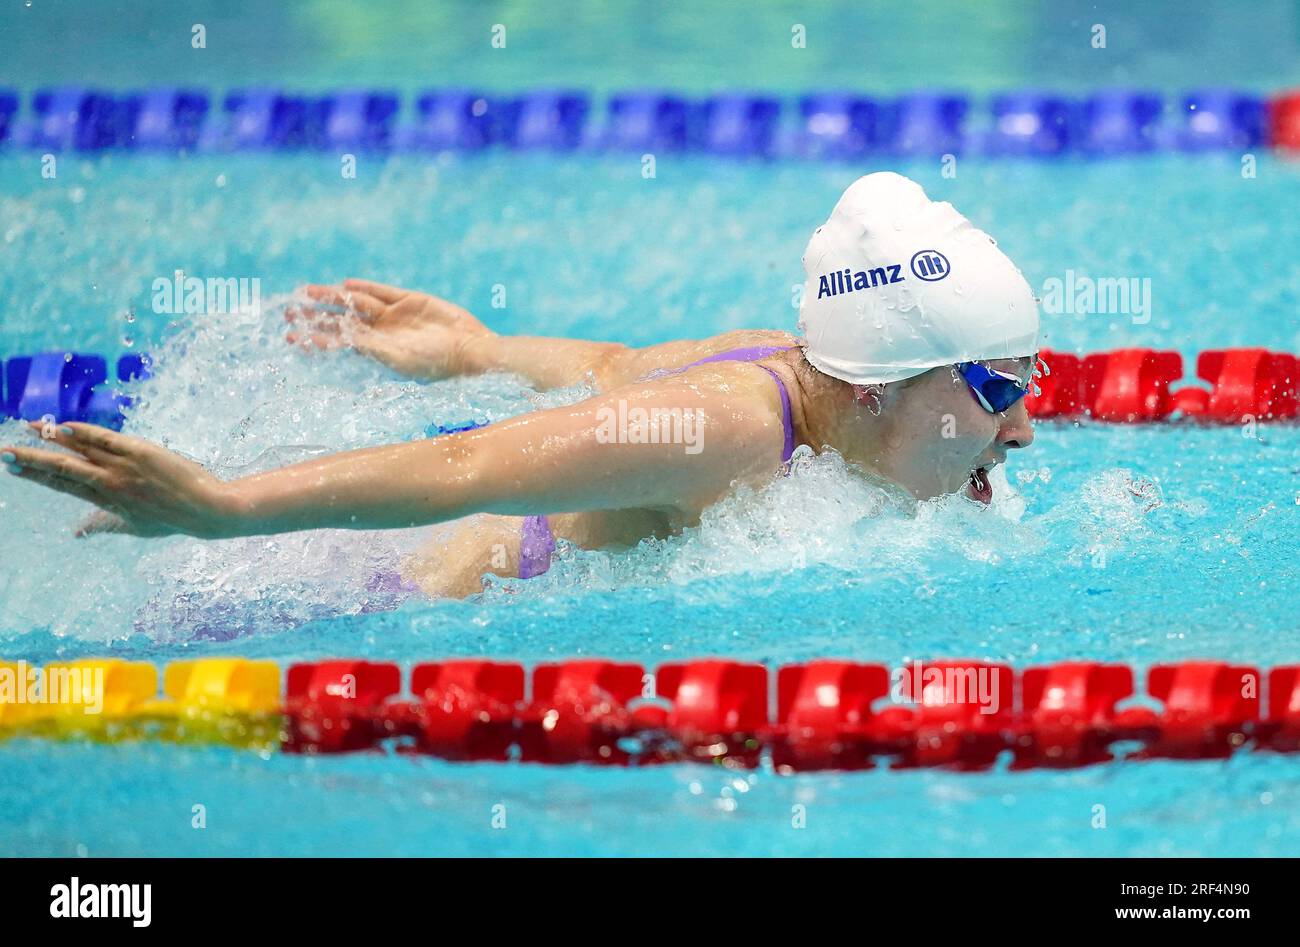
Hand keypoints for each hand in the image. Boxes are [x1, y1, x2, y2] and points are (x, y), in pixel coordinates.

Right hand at [2, 422, 242, 538]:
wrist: (204, 509)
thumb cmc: (171, 519)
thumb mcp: (132, 527)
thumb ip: (101, 526)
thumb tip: (76, 533)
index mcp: (104, 501)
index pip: (62, 485)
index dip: (35, 475)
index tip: (12, 467)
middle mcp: (108, 483)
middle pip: (61, 468)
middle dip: (31, 459)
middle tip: (4, 452)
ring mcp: (123, 466)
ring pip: (80, 450)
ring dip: (52, 438)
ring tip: (28, 428)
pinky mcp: (139, 451)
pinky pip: (106, 439)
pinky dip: (84, 432)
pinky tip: (64, 426)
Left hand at [286, 279, 494, 379]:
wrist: (470, 350)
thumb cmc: (435, 363)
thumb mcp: (398, 358)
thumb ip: (371, 346)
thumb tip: (344, 337)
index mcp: (376, 351)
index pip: (338, 343)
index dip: (314, 339)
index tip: (290, 336)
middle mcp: (382, 332)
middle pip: (342, 320)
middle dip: (316, 315)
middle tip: (289, 310)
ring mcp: (396, 315)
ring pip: (357, 303)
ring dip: (333, 297)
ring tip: (307, 292)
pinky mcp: (412, 300)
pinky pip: (384, 292)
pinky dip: (366, 287)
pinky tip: (347, 285)